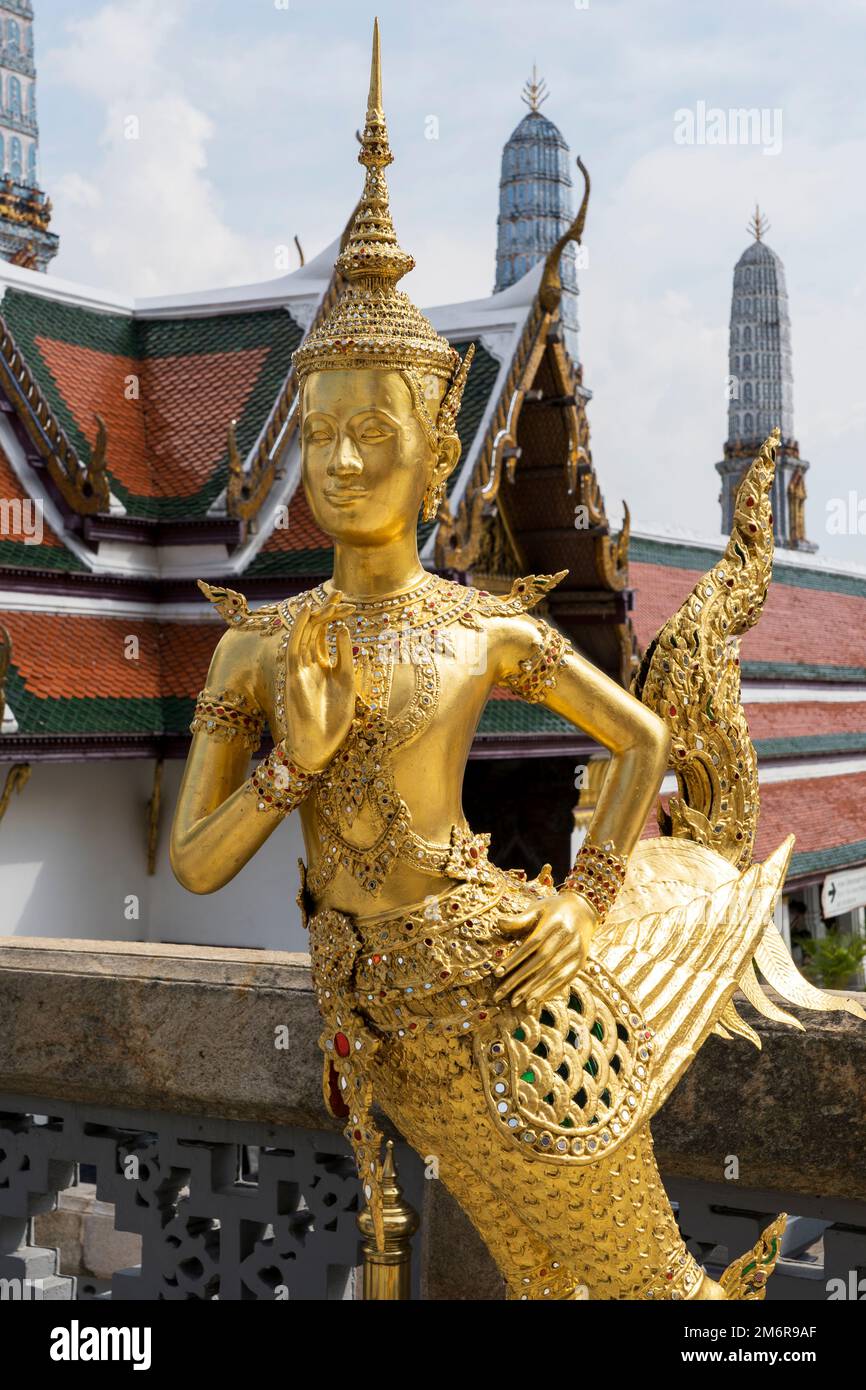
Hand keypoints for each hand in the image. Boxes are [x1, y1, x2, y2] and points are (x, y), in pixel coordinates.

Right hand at [284, 590, 355, 772]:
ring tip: (328, 598)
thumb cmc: (334, 719)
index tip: (349, 604)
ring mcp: (300, 668)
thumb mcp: (347, 682)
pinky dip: (299, 628)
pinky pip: (294, 646)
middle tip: (340, 593)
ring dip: (315, 615)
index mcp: (324, 666)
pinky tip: (307, 612)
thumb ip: (345, 656)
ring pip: (305, 634)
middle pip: (316, 629)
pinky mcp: (293, 675)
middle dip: (327, 611)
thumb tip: (344, 629)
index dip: (336, 617)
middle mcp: (310, 664)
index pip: (327, 634)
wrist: (320, 744)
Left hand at [492, 890, 597, 1009]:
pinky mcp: (581, 961)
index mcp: (555, 922)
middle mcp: (568, 937)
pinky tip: (536, 1001)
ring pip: (554, 974)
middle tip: (502, 994)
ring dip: (534, 990)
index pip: (532, 944)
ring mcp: (577, 951)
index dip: (514, 960)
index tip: (497, 973)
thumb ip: (520, 918)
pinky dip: (550, 991)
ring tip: (517, 1003)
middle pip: (541, 962)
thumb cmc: (554, 909)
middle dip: (521, 980)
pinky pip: (565, 980)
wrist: (584, 909)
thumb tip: (499, 923)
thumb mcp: (538, 908)